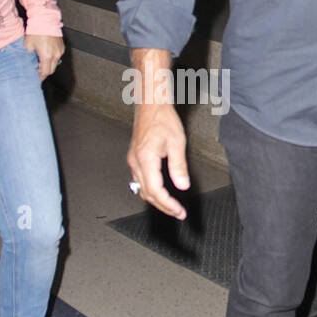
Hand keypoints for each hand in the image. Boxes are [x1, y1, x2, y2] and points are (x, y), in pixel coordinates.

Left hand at [24, 32, 63, 80]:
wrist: (45, 19)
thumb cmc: (37, 30)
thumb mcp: (27, 45)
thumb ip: (28, 56)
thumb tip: (27, 62)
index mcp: (46, 56)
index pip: (45, 73)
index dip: (40, 77)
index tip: (36, 78)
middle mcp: (55, 55)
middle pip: (51, 70)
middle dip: (45, 72)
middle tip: (38, 72)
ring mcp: (60, 51)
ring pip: (55, 64)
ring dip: (49, 65)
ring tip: (41, 62)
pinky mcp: (62, 47)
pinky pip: (57, 56)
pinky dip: (52, 58)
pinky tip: (46, 54)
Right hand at [127, 101, 190, 219]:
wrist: (150, 104)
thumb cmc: (162, 118)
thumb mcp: (177, 143)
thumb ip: (178, 167)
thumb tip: (182, 185)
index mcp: (145, 159)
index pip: (155, 191)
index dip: (168, 204)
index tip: (179, 211)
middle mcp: (136, 162)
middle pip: (147, 194)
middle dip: (163, 206)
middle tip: (177, 213)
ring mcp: (133, 160)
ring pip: (142, 188)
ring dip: (156, 200)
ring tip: (171, 206)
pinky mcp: (135, 158)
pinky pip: (140, 180)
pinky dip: (151, 190)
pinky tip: (160, 191)